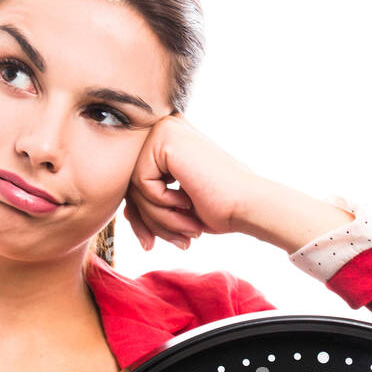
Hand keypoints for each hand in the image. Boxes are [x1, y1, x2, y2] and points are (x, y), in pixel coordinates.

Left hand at [121, 113, 265, 250]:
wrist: (247, 205)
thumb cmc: (220, 208)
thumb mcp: (177, 208)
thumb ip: (151, 204)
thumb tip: (124, 212)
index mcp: (169, 141)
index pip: (136, 184)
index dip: (142, 218)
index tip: (151, 243)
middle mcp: (164, 128)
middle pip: (131, 185)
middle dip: (147, 221)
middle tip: (174, 241)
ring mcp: (163, 130)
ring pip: (134, 187)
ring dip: (158, 217)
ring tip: (187, 228)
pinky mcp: (164, 139)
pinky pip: (141, 184)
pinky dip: (162, 204)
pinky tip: (188, 203)